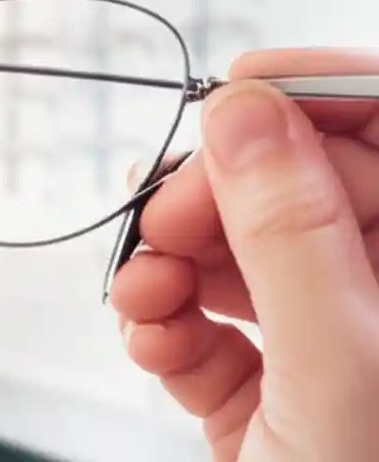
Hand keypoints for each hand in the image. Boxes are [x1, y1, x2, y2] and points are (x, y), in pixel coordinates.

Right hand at [111, 50, 378, 461]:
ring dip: (173, 263)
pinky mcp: (269, 387)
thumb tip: (247, 113)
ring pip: (243, 253)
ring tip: (144, 298)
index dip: (319, 100)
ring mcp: (328, 345)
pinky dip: (165, 321)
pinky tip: (153, 339)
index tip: (236, 93)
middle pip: (298, 188)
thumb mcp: (337, 369)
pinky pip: (210, 320)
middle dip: (216, 200)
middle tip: (166, 228)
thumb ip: (295, 233)